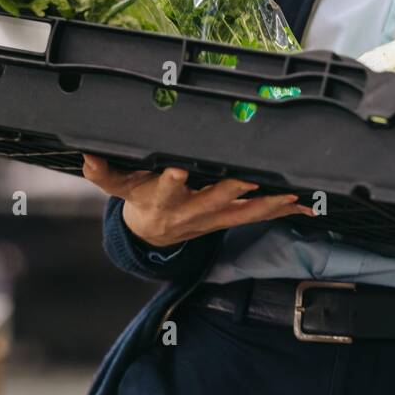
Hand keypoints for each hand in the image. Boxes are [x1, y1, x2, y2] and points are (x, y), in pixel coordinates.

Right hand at [81, 154, 313, 248]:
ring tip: (295, 194)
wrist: (154, 237)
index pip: (168, 187)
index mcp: (164, 198)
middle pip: (216, 198)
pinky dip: (284, 210)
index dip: (174, 180)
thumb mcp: (119, 187)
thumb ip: (104, 173)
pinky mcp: (232, 220)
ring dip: (271, 203)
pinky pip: (261, 216)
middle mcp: (193, 210)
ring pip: (246, 211)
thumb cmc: (141, 200)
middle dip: (235, 187)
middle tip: (254, 175)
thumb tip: (86, 157)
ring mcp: (216, 218)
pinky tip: (308, 206)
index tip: (180, 170)